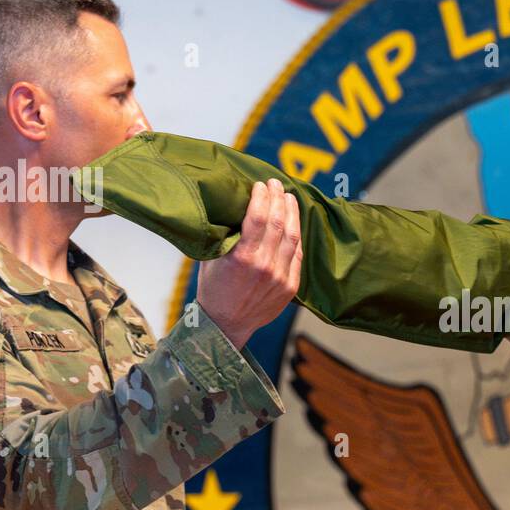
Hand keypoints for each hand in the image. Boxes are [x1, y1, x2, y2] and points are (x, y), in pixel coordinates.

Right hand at [196, 179, 303, 348]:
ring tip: (289, 197)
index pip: (259, 216)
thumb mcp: (211, 260)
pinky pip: (298, 254)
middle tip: (277, 184)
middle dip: (278, 198)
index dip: (263, 196)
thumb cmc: (214, 290)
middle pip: (279, 222)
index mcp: (243, 257)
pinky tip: (293, 222)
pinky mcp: (290, 286)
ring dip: (292, 213)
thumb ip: (226, 236)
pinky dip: (296, 235)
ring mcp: (281, 277)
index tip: (261, 184)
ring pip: (293, 237)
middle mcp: (265, 266)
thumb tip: (236, 209)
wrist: (225, 325)